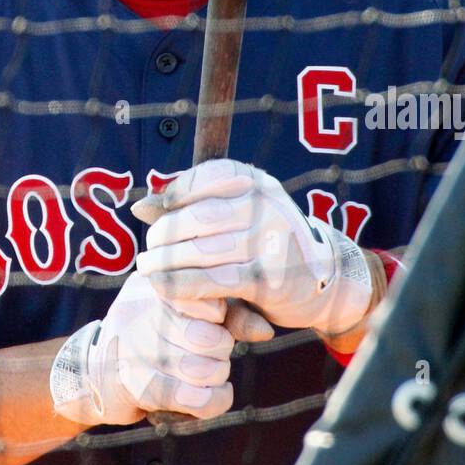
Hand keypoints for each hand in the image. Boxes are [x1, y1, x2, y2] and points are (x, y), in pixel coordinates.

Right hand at [49, 272, 233, 425]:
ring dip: (217, 373)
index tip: (211, 316)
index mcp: (156, 284)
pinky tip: (215, 391)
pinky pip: (199, 399)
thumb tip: (266, 331)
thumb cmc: (151, 331)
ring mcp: (140, 352)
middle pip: (211, 338)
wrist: (97, 369)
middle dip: (221, 348)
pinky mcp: (142, 388)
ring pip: (208, 370)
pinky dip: (216, 399)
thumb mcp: (183, 309)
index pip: (207, 297)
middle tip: (212, 347)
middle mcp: (144, 314)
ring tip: (208, 367)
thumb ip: (228, 311)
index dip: (217, 313)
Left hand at [133, 159, 372, 335]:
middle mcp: (266, 205)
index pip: (205, 178)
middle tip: (148, 250)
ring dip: (165, 262)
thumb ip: (190, 206)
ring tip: (147, 269)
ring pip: (201, 250)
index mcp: (256, 180)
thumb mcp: (237, 213)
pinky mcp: (268, 279)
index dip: (174, 194)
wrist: (324, 279)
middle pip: (198, 217)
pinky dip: (181, 285)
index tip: (154, 211)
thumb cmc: (265, 242)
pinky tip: (161, 287)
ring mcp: (270, 241)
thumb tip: (140, 207)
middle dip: (164, 235)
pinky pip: (213, 281)